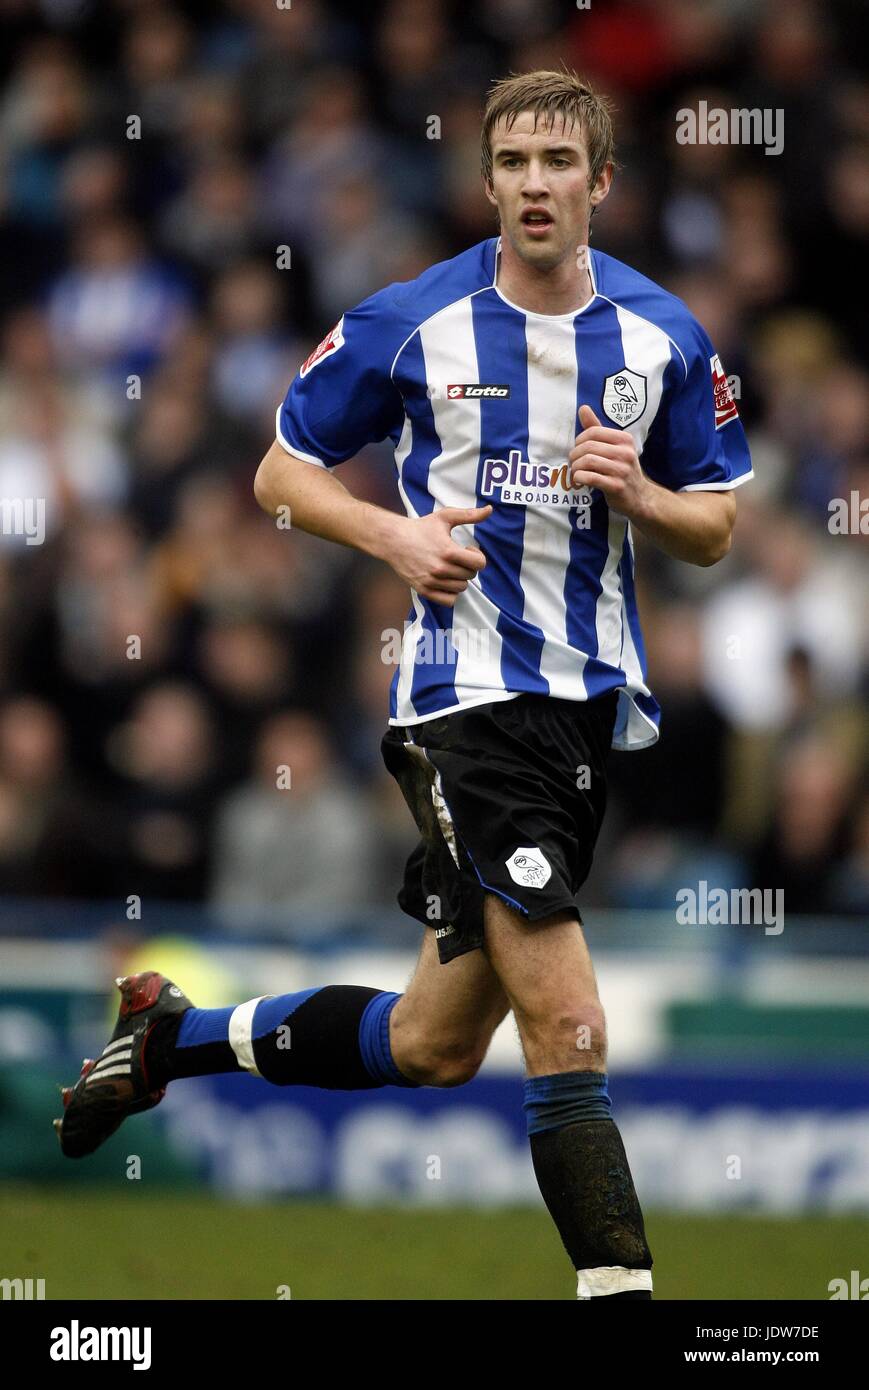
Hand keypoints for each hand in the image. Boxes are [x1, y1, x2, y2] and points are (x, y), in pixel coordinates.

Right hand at [386, 504, 491, 605]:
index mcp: (448, 551)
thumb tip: (490, 509)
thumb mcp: (445, 517)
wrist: (393, 540)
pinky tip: (445, 581)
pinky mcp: (424, 590)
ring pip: (460, 588)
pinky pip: (448, 601)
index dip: (478, 557)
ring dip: (460, 579)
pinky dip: (451, 593)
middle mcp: (440, 569)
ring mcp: (432, 581)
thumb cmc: (421, 527)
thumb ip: (469, 515)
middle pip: (470, 576)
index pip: (479, 564)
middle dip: (468, 566)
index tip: (468, 551)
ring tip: (450, 568)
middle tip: (457, 558)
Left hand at [569, 405, 652, 520]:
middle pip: (588, 447)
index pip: (593, 431)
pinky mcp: (616, 487)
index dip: (579, 440)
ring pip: (587, 462)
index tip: (578, 449)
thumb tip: (583, 408)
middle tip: (574, 462)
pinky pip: (590, 478)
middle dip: (575, 455)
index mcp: (625, 439)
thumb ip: (597, 428)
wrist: (639, 497)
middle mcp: (625, 453)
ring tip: (576, 471)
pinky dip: (580, 478)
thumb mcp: (614, 447)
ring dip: (575, 467)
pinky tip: (580, 480)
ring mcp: (622, 470)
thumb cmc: (622, 469)